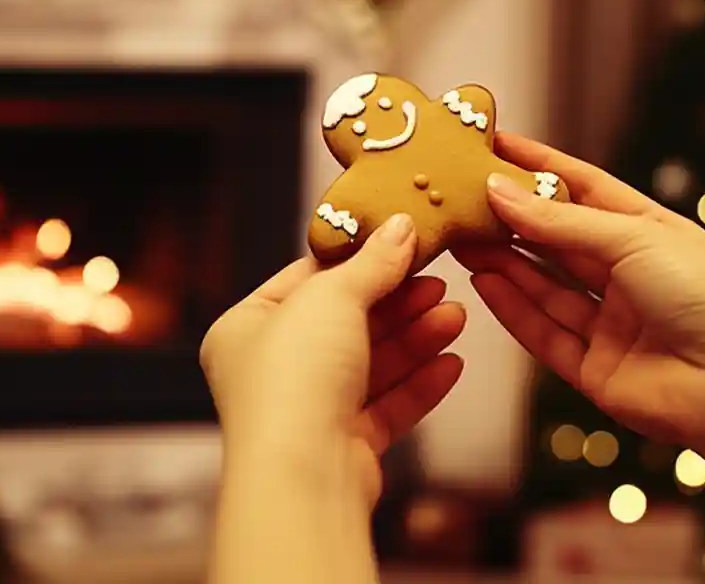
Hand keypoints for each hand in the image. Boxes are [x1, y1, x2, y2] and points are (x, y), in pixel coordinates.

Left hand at [201, 214, 465, 501]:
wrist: (301, 477)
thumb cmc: (293, 381)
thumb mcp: (333, 298)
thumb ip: (372, 262)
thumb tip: (402, 227)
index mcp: (246, 328)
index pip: (307, 280)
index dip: (359, 260)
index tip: (404, 244)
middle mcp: (272, 370)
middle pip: (346, 323)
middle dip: (398, 303)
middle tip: (440, 281)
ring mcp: (308, 410)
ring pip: (371, 365)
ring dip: (416, 338)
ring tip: (457, 315)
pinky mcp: (343, 446)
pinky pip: (386, 407)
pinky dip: (419, 383)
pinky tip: (452, 362)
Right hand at [455, 133, 704, 452]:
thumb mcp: (632, 239)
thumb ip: (559, 223)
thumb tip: (498, 192)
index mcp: (651, 233)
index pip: (585, 189)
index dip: (539, 167)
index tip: (493, 146)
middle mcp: (631, 276)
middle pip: (559, 242)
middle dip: (511, 220)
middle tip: (460, 200)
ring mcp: (613, 325)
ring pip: (546, 287)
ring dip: (504, 263)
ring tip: (460, 239)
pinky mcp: (597, 369)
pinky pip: (545, 334)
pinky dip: (513, 309)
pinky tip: (483, 283)